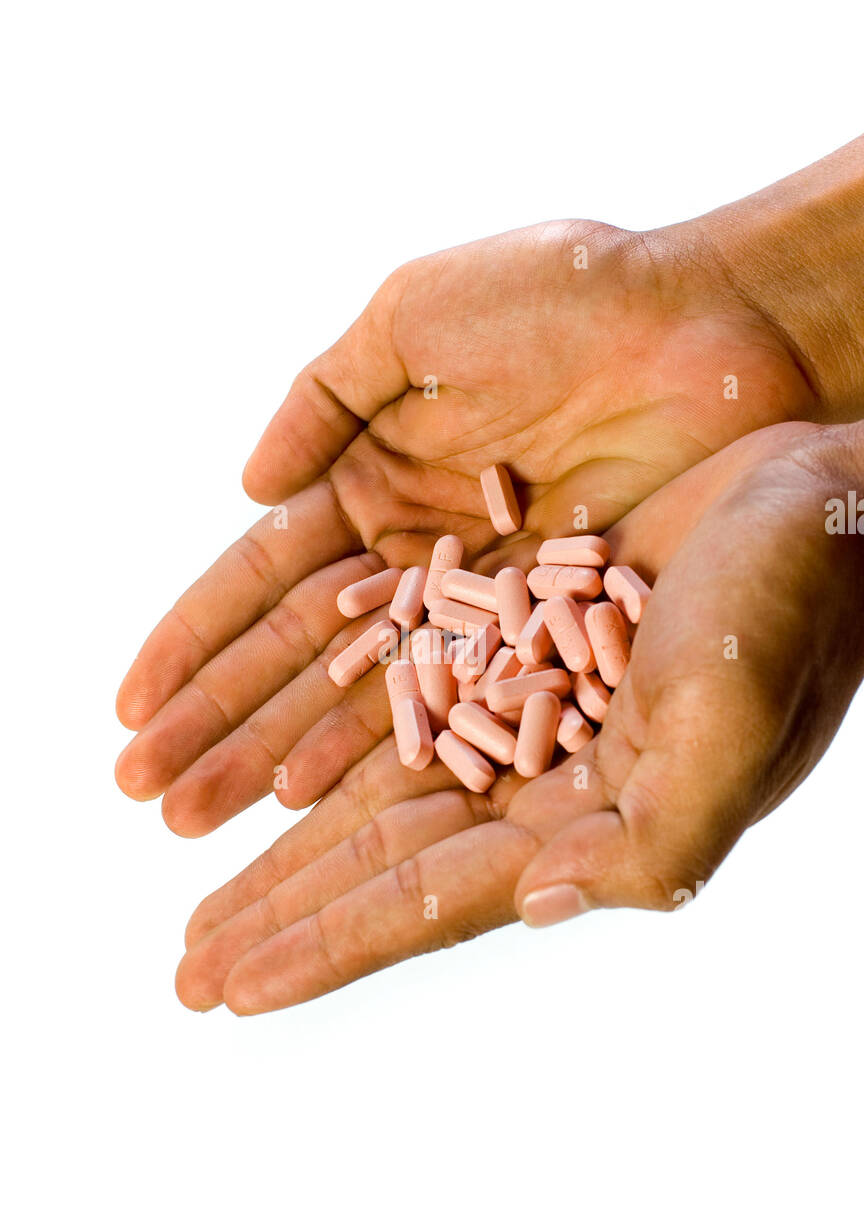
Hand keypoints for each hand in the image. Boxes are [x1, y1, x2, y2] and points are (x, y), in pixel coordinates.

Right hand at [116, 219, 815, 833]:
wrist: (713, 327)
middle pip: (297, 655)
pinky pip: (449, 701)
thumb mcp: (412, 318)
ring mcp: (475, 602)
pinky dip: (380, 748)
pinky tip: (310, 798)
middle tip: (145, 789)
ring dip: (275, 753)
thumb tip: (243, 486)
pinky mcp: (541, 633)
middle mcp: (413, 552)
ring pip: (359, 694)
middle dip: (218, 721)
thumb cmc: (565, 295)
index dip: (195, 640)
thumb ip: (322, 400)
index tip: (131, 704)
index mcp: (372, 475)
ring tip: (198, 813)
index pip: (262, 576)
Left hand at [175, 420, 863, 1013]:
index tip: (228, 989)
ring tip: (202, 888)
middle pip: (381, 866)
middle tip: (187, 971)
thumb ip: (647, 842)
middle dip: (284, 919)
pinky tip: (276, 769)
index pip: (431, 902)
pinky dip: (328, 740)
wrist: (817, 505)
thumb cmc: (792, 612)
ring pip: (374, 795)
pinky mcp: (508, 649)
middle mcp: (544, 784)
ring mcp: (521, 716)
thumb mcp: (731, 733)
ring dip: (290, 847)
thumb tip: (531, 909)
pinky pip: (394, 703)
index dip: (327, 946)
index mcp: (592, 825)